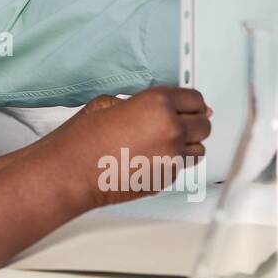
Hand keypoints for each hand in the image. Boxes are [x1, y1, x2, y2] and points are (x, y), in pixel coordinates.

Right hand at [55, 86, 210, 207]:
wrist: (73, 172)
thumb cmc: (84, 140)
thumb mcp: (108, 103)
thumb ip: (140, 102)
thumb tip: (159, 108)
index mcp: (157, 103)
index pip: (195, 99)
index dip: (191, 103)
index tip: (190, 106)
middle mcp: (171, 129)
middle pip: (204, 124)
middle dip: (193, 123)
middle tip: (179, 124)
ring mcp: (172, 157)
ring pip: (199, 149)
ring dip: (187, 145)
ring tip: (165, 143)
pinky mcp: (168, 178)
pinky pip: (182, 167)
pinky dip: (172, 162)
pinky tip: (151, 159)